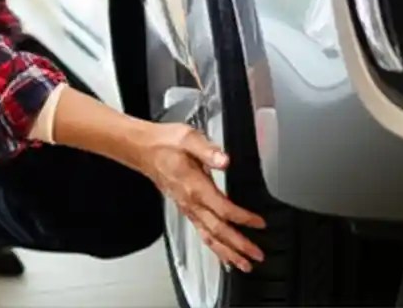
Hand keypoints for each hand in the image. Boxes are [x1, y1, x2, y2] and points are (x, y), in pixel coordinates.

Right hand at [135, 123, 266, 272]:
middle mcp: (191, 202)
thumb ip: (208, 150)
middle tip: (257, 255)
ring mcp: (187, 208)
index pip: (222, 209)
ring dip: (227, 252)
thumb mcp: (188, 138)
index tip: (259, 222)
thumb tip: (224, 160)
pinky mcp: (186, 209)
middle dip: (238, 245)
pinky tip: (223, 254)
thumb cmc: (165, 143)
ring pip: (209, 237)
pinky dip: (214, 247)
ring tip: (243, 264)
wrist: (143, 150)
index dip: (242, 218)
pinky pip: (202, 233)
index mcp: (194, 186)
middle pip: (217, 230)